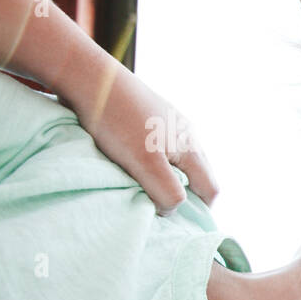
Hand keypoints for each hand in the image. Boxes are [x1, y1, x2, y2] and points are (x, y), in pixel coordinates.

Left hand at [70, 62, 218, 213]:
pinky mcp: (148, 113)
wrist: (90, 76)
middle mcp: (187, 132)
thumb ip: (168, 192)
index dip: (199, 210)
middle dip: (183, 193)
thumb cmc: (118, 121)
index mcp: (192, 147)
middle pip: (196, 174)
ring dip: (165, 176)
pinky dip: (151, 159)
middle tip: (157, 206)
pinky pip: (159, 145)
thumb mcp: (146, 164)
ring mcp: (168, 120)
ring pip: (177, 159)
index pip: (210, 189)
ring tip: (141, 184)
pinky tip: (128, 158)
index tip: (177, 223)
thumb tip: (173, 210)